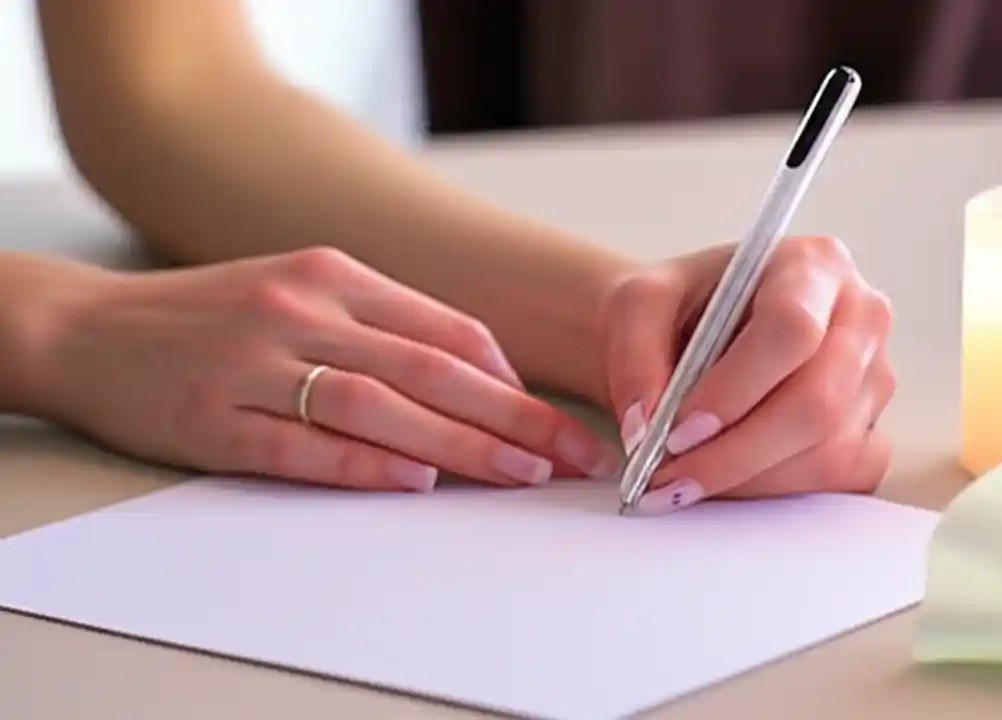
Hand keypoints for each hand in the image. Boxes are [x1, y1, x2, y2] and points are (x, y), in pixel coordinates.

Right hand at [33, 248, 616, 490]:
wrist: (89, 329)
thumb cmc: (213, 315)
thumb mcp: (302, 290)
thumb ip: (383, 324)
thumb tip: (477, 374)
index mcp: (332, 276)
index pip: (446, 328)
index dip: (510, 378)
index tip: (556, 418)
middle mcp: (301, 311)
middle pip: (429, 368)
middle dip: (513, 417)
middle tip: (569, 455)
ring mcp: (253, 365)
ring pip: (377, 405)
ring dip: (457, 444)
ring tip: (517, 474)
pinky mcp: (211, 420)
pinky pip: (300, 446)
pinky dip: (362, 465)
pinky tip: (414, 483)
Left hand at [600, 236, 894, 514]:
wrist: (695, 332)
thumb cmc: (679, 310)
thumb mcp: (638, 305)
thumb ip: (634, 355)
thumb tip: (646, 427)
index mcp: (812, 266)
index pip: (792, 329)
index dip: (736, 388)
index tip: (678, 429)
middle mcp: (860, 317)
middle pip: (817, 402)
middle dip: (735, 453)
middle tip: (669, 476)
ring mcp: (875, 378)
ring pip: (828, 451)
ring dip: (748, 481)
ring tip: (683, 482)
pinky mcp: (872, 430)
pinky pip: (841, 478)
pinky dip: (778, 494)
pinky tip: (729, 483)